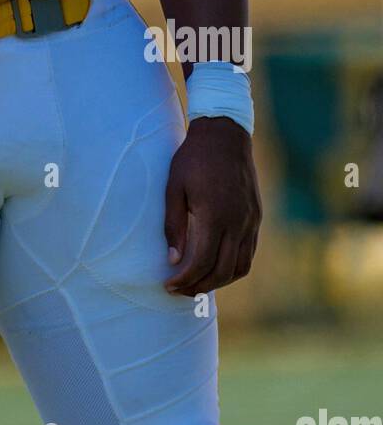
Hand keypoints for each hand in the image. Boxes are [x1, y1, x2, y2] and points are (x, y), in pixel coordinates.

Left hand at [163, 116, 261, 296]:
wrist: (225, 134)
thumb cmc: (193, 158)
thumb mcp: (174, 187)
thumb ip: (174, 225)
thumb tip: (173, 260)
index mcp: (215, 216)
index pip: (202, 263)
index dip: (185, 280)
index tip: (168, 285)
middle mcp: (237, 222)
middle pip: (222, 272)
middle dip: (199, 287)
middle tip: (179, 290)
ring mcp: (250, 221)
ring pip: (240, 267)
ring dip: (218, 281)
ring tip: (197, 283)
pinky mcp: (256, 217)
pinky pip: (249, 253)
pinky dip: (233, 267)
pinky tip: (216, 266)